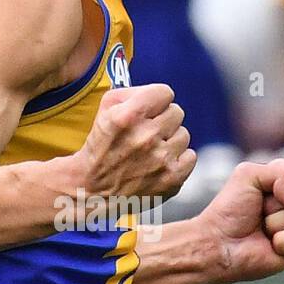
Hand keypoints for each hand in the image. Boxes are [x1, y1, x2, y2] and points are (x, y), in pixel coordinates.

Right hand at [76, 83, 196, 206]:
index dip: (156, 100)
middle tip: (147, 133)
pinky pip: (190, 156)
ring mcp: (161, 159)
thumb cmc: (101, 147)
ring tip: (151, 151)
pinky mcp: (172, 178)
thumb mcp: (105, 110)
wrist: (93, 190)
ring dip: (170, 141)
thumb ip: (132, 93)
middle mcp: (146, 137)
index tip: (149, 110)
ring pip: (184, 134)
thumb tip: (158, 95)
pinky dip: (178, 160)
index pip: (165, 93)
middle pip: (176, 112)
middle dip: (163, 120)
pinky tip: (160, 164)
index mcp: (128, 116)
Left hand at [201, 159, 283, 283]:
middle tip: (258, 212)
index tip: (258, 191)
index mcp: (279, 188)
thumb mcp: (248, 174)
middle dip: (276, 202)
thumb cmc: (229, 210)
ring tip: (262, 230)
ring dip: (276, 222)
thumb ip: (282, 171)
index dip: (280, 181)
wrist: (218, 243)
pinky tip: (270, 245)